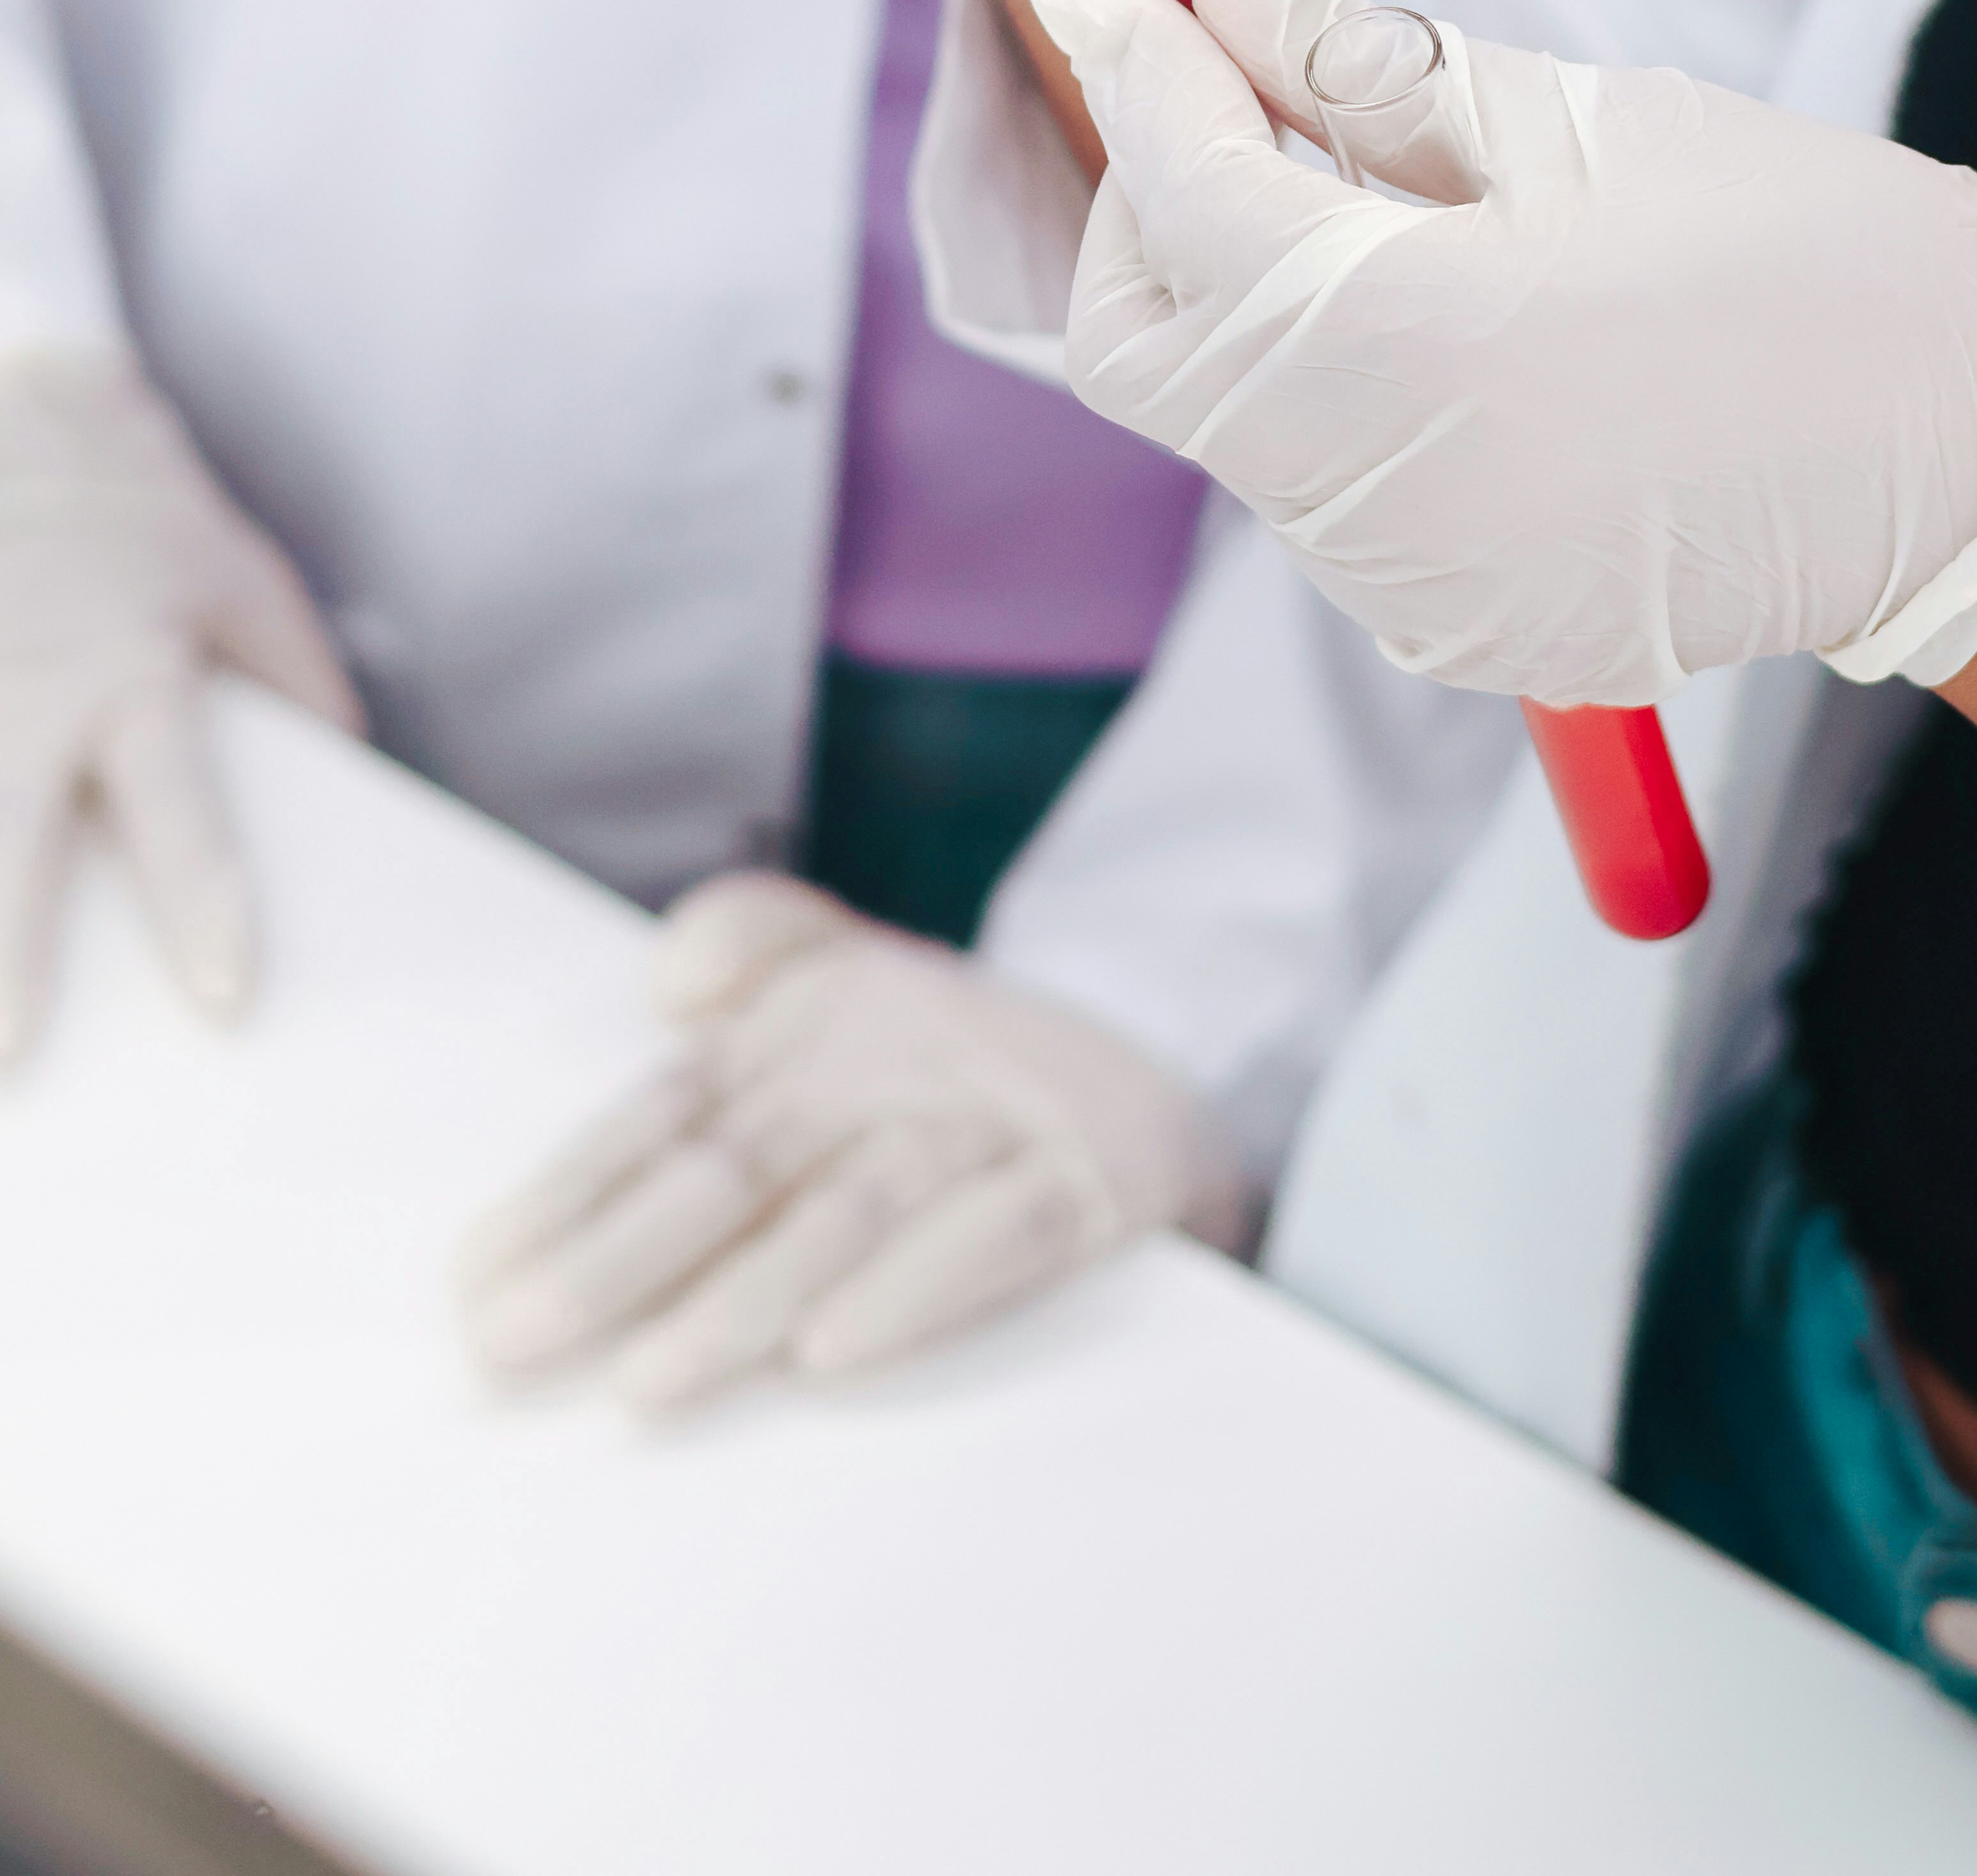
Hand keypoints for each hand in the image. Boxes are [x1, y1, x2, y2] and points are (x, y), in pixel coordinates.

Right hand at [0, 347, 362, 1062]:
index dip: (208, 904)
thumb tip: (350, 752)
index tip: (225, 1000)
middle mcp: (27, 689)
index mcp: (129, 673)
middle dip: (7, 964)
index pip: (180, 809)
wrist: (5, 380)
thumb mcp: (225, 564)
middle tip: (15, 1071)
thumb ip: (287, 660)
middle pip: (13, 848)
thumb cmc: (119, 492)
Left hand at [454, 873, 1245, 1410]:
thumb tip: (665, 983)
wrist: (1161, 1081)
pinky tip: (836, 1350)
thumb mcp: (852, 973)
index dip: (567, 1194)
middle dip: (616, 1259)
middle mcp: (890, 1063)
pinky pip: (999, 1236)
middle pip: (737, 1164)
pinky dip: (920, 1289)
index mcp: (811, 1029)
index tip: (473, 1283)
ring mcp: (991, 1121)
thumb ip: (751, 939)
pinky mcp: (1088, 1180)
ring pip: (852, 1210)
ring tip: (650, 1379)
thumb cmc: (955, 1061)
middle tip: (512, 1345)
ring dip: (745, 1297)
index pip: (666, 1112)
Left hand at [1030, 0, 1976, 703]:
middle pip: (1145, 341)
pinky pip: (1330, 492)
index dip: (1139, 66)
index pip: (1179, 192)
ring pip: (1230, 416)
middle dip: (1156, 204)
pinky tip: (1459, 318)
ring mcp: (1412, 587)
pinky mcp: (1460, 629)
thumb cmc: (1812, 259)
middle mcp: (1374, 499)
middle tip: (1242, 93)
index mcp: (1404, 348)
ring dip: (1259, 293)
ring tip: (1395, 197)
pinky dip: (1344, 389)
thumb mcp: (1575, 122)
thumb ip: (1351, 54)